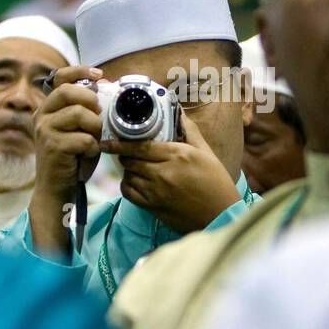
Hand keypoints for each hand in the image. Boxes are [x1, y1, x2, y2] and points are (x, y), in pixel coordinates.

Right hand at [29, 64, 103, 255]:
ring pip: (78, 114)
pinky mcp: (53, 147)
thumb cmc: (72, 158)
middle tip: (98, 116)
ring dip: (94, 127)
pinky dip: (92, 147)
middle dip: (90, 101)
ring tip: (93, 140)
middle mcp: (42, 115)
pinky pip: (83, 138)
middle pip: (68, 91)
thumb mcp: (80, 129)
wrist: (57, 188)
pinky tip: (87, 155)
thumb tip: (106, 87)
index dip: (80, 71)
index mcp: (48, 107)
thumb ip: (88, 110)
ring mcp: (45, 131)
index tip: (99, 75)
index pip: (60, 78)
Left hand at [103, 111, 240, 233]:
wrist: (221, 215)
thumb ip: (190, 131)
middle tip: (129, 153)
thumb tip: (179, 113)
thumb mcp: (206, 153)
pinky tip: (135, 182)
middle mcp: (163, 172)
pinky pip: (129, 193)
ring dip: (128, 171)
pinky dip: (127, 186)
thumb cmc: (216, 182)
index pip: (140, 146)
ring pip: (128, 176)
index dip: (120, 143)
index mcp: (177, 155)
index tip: (107, 141)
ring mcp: (156, 191)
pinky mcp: (153, 207)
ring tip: (135, 168)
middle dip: (126, 155)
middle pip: (131, 160)